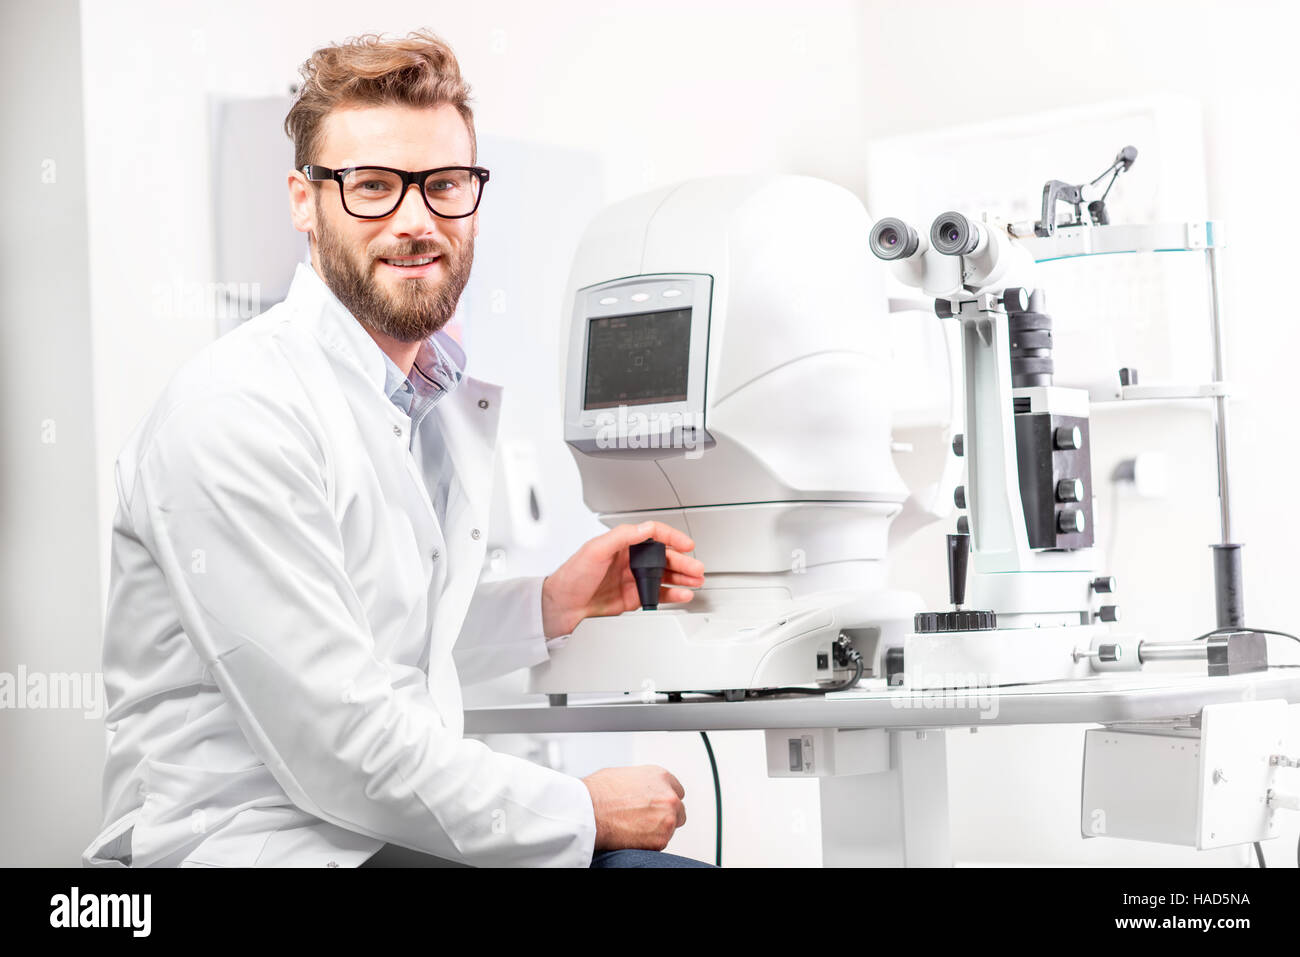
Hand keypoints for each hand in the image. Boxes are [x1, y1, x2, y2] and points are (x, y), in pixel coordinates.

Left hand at [541, 520, 703, 637]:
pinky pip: (658, 594)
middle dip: (683, 561)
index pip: (652, 535)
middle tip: (697, 567)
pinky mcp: (633, 598)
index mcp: (621, 544)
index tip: (686, 543)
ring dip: (682, 578)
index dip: (671, 537)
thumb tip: (645, 528)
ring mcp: (632, 579)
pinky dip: (672, 594)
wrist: (561, 607)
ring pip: (664, 576)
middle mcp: (629, 560)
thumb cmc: (572, 576)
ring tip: (696, 580)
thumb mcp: (595, 549)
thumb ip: (622, 537)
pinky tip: (682, 594)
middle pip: (663, 557)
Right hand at [582, 766, 685, 851]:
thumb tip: (641, 790)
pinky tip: (631, 835)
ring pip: (670, 828)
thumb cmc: (599, 792)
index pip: (677, 790)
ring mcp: (667, 819)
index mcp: (661, 777)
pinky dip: (648, 842)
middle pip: (678, 810)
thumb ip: (642, 782)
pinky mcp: (660, 840)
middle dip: (665, 815)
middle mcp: (669, 796)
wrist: (588, 811)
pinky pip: (659, 843)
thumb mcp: (625, 774)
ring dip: (656, 829)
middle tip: (645, 819)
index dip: (663, 798)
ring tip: (633, 827)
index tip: (656, 805)